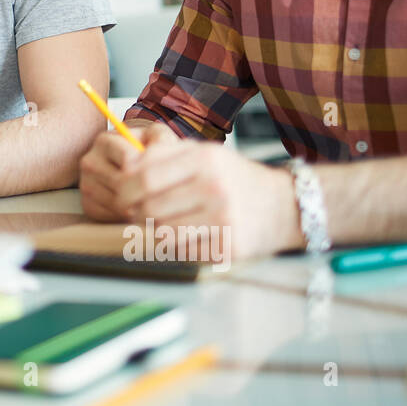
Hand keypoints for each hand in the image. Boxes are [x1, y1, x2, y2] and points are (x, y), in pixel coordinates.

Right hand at [79, 122, 176, 220]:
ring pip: (117, 203)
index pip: (127, 158)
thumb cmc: (148, 153)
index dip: (148, 169)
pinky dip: (125, 216)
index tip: (160, 173)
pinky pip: (109, 216)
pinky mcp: (87, 205)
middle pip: (121, 184)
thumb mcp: (157, 138)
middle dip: (144, 191)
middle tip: (160, 193)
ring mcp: (86, 185)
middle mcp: (89, 162)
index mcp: (104, 141)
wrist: (135, 172)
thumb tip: (159, 151)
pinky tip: (136, 207)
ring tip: (149, 199)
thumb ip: (162, 138)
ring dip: (136, 206)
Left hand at [105, 137, 303, 261]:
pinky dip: (175, 246)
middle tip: (134, 213)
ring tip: (160, 223)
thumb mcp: (205, 153)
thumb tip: (125, 167)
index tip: (120, 194)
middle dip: (134, 213)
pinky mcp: (228, 247)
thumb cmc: (235, 178)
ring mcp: (223, 220)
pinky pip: (182, 251)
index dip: (124, 189)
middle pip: (149, 208)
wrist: (285, 206)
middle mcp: (214, 188)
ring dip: (153, 231)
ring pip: (162, 233)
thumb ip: (165, 155)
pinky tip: (183, 235)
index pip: (144, 177)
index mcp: (204, 159)